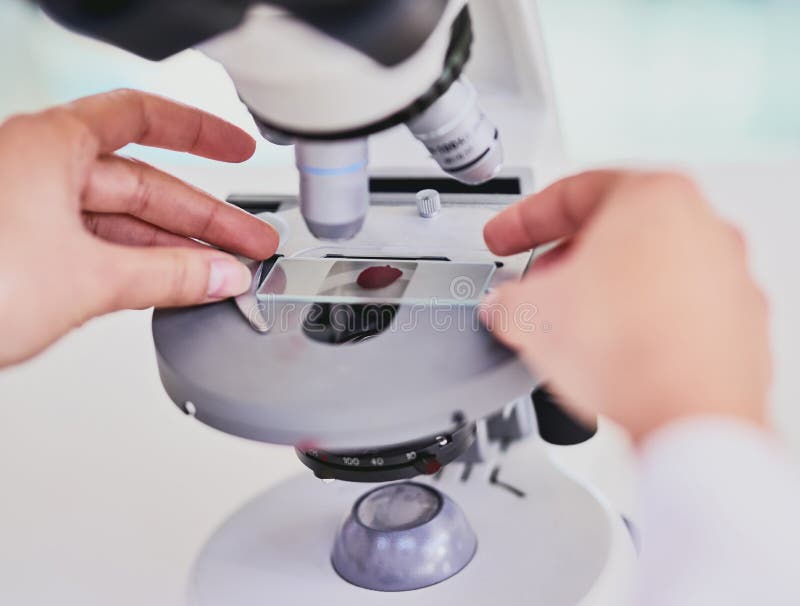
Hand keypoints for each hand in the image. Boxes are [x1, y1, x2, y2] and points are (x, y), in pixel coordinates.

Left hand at [0, 89, 278, 366]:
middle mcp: (39, 169)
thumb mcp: (87, 279)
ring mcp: (30, 212)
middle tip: (249, 244)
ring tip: (223, 272)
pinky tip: (174, 283)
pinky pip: (98, 249)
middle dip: (202, 218)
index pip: (142, 118)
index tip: (237, 149)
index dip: (198, 132)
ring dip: (174, 249)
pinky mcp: (25, 252)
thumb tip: (219, 274)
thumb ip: (167, 275)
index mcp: (51, 146)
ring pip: (121, 222)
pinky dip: (139, 267)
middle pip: (142, 183)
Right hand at [482, 171, 770, 439]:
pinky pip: (675, 308)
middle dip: (564, 258)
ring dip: (601, 290)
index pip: (571, 193)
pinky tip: (612, 352)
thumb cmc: (632, 351)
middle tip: (536, 283)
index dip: (522, 220)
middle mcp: (702, 226)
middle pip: (613, 230)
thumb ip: (504, 298)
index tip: (504, 238)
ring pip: (646, 268)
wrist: (694, 419)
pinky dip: (639, 321)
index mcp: (654, 198)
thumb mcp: (529, 313)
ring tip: (571, 323)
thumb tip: (503, 307)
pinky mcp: (739, 322)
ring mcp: (727, 274)